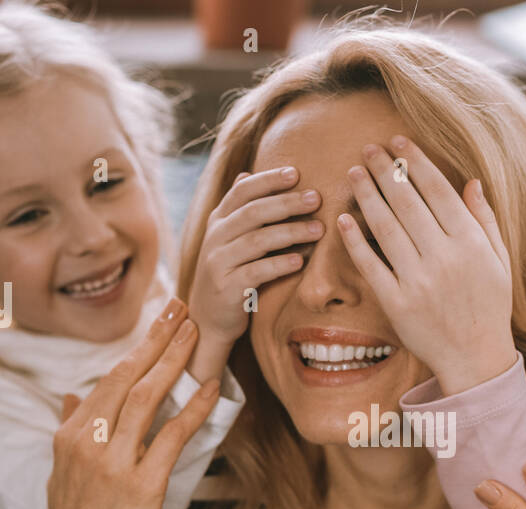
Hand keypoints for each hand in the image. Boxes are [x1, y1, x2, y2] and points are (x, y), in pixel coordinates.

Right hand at [46, 298, 220, 508]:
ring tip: (197, 332)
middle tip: (182, 307)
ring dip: (175, 360)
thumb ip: (68, 431)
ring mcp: (112, 463)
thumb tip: (71, 396)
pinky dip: (194, 409)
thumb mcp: (60, 474)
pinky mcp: (140, 486)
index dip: (138, 348)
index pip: (108, 380)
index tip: (161, 322)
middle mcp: (88, 442)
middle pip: (126, 377)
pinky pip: (171, 436)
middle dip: (157, 339)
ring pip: (147, 397)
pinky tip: (211, 388)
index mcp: (70, 435)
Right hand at [187, 166, 323, 378]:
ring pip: (257, 240)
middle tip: (316, 198)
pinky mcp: (227, 288)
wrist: (207, 319)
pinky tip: (300, 261)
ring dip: (290, 232)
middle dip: (287, 203)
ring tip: (318, 228)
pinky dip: (279, 265)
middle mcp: (215, 238)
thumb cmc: (228, 273)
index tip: (296, 172)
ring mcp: (218, 263)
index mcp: (218, 221)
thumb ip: (239, 211)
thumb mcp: (228, 239)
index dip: (268, 180)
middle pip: (253, 212)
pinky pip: (256, 272)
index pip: (242, 191)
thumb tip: (246, 173)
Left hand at [338, 135, 515, 394]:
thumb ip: (485, 220)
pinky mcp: (396, 303)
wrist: (475, 359)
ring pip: (385, 227)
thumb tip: (471, 181)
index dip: (415, 162)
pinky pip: (371, 265)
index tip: (398, 141)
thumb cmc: (489, 307)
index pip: (438, 191)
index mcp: (470, 243)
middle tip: (368, 149)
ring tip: (353, 173)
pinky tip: (343, 219)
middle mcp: (444, 258)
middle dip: (385, 170)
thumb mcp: (499, 261)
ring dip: (366, 195)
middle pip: (407, 202)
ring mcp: (418, 281)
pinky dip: (355, 241)